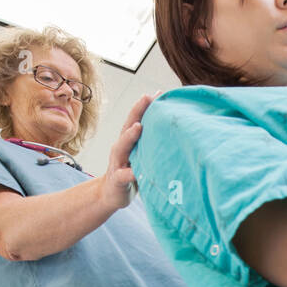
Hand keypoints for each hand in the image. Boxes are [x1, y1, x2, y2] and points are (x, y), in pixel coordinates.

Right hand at [100, 91, 159, 210]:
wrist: (111, 194)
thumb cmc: (130, 172)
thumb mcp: (141, 155)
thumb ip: (151, 144)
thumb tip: (175, 131)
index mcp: (129, 141)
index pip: (138, 119)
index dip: (146, 105)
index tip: (159, 92)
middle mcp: (121, 148)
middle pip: (129, 126)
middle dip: (137, 111)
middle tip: (147, 97)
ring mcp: (118, 162)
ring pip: (122, 146)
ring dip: (130, 136)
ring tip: (138, 127)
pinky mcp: (117, 179)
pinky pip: (123, 175)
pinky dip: (130, 173)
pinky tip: (136, 171)